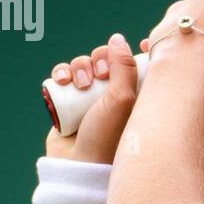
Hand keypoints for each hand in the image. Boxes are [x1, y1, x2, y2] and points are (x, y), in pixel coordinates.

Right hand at [43, 33, 141, 163]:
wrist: (79, 165)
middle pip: (106, 58)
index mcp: (136, 94)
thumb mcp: (123, 98)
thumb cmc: (108, 136)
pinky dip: (61, 72)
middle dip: (100, 59)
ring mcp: (90, 98)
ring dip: (79, 66)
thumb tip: (117, 38)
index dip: (138, 51)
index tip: (143, 45)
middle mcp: (114, 94)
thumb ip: (124, 66)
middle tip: (100, 75)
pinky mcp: (67, 102)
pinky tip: (62, 80)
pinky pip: (63, 75)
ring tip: (80, 84)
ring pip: (83, 65)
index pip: (137, 62)